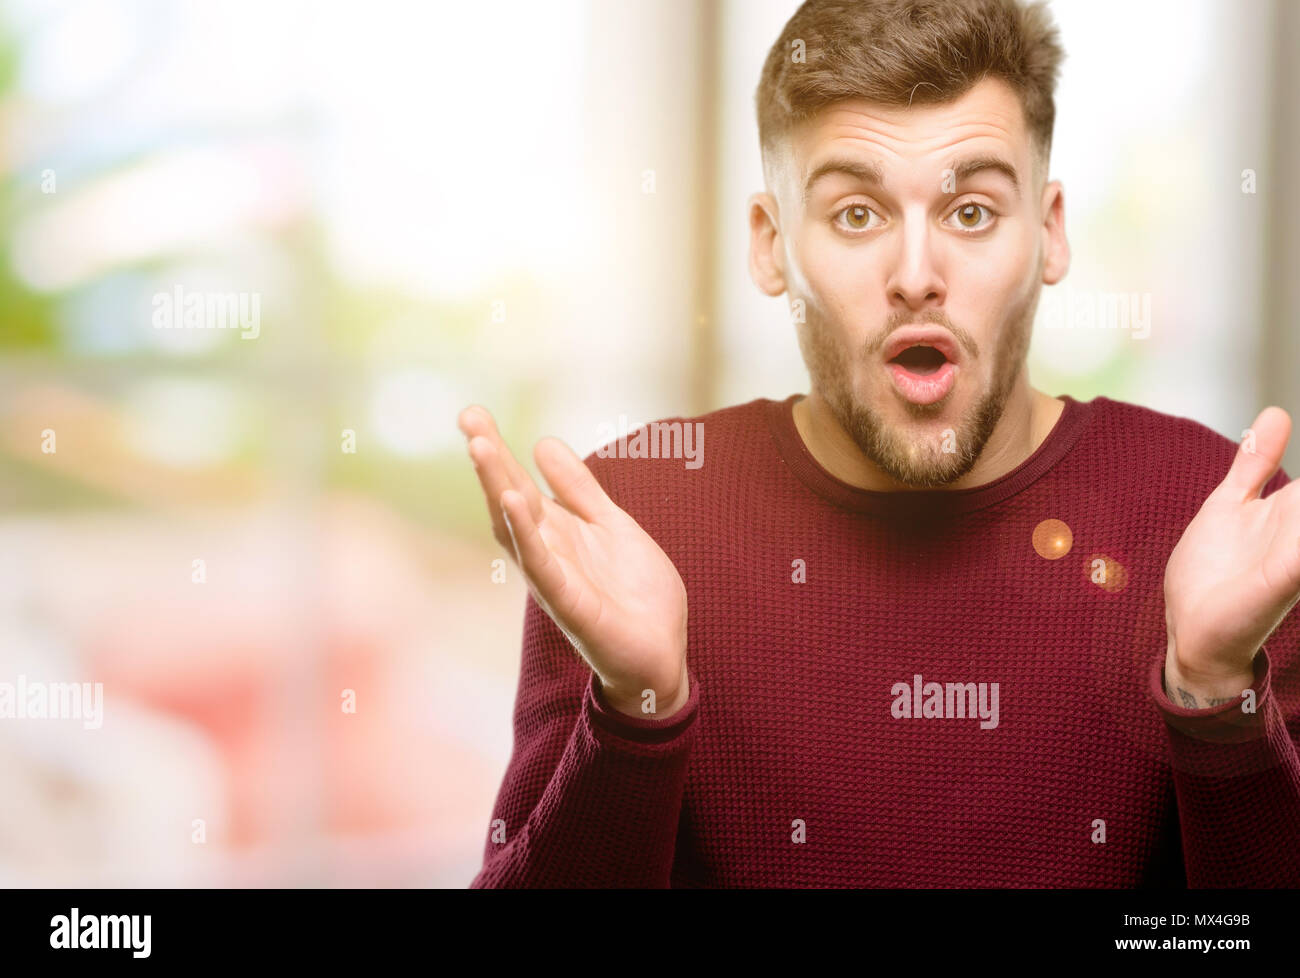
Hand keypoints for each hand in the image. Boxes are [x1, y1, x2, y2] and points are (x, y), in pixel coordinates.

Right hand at [458, 405, 689, 717]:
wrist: (661, 653)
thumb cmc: (633, 595)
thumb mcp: (611, 525)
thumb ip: (579, 489)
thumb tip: (542, 443)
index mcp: (557, 533)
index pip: (518, 484)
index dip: (498, 451)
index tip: (472, 413)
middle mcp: (547, 553)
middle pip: (509, 499)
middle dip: (489, 460)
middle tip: (467, 416)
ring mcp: (554, 579)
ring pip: (518, 528)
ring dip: (498, 487)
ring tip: (482, 446)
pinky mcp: (571, 605)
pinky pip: (542, 566)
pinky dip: (525, 534)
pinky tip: (513, 501)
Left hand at [1163, 406, 1299, 700]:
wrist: (1194, 630)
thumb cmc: (1214, 570)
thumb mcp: (1231, 502)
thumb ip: (1255, 463)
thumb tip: (1276, 412)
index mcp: (1294, 508)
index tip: (1293, 416)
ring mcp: (1297, 554)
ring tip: (1297, 501)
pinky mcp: (1282, 577)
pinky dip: (1299, 541)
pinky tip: (1292, 523)